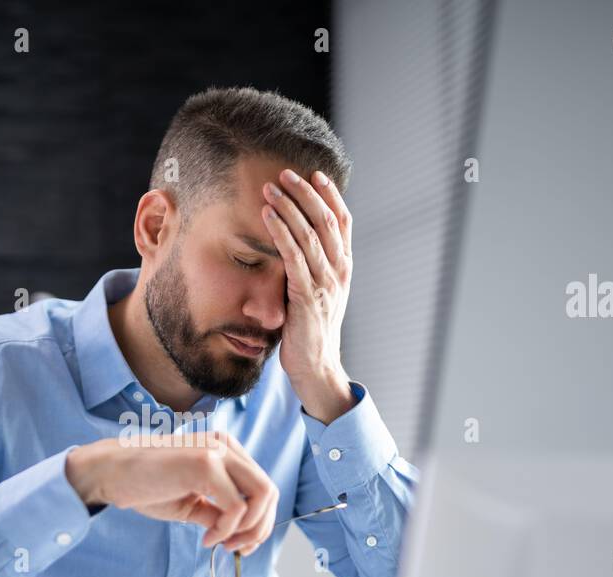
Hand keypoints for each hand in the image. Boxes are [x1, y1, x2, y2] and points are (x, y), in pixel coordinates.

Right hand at [65, 433, 279, 553]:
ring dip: (248, 529)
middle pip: (269, 492)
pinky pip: (236, 507)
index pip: (262, 487)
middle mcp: (225, 446)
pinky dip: (226, 530)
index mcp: (224, 450)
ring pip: (262, 496)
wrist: (110, 473)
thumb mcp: (191, 502)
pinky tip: (206, 538)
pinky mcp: (205, 464)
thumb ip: (217, 511)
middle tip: (235, 549)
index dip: (260, 521)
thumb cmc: (145, 485)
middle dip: (259, 528)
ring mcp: (217, 451)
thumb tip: (240, 535)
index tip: (240, 544)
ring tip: (221, 544)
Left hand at [262, 168, 356, 423]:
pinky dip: (280, 232)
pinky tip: (267, 216)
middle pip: (327, 221)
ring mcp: (325, 284)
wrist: (317, 367)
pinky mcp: (306, 296)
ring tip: (270, 187)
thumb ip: (312, 268)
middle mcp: (339, 272)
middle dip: (306, 193)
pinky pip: (293, 257)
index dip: (331, 196)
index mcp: (344, 269)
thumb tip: (295, 244)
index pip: (343, 222)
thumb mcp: (317, 293)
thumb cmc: (311, 332)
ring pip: (310, 234)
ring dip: (289, 207)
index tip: (316, 174)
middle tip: (286, 172)